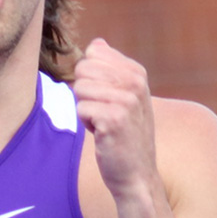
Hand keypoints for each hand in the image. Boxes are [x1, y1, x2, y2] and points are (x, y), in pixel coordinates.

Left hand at [72, 39, 159, 199]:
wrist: (137, 174)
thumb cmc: (125, 135)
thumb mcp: (124, 96)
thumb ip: (111, 69)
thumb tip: (96, 43)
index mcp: (137, 72)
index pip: (93, 53)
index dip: (92, 79)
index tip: (108, 99)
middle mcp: (134, 82)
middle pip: (83, 69)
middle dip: (86, 93)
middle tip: (105, 114)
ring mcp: (126, 99)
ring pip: (79, 88)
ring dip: (86, 110)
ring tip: (106, 124)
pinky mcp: (114, 118)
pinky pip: (81, 108)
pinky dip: (87, 125)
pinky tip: (104, 135)